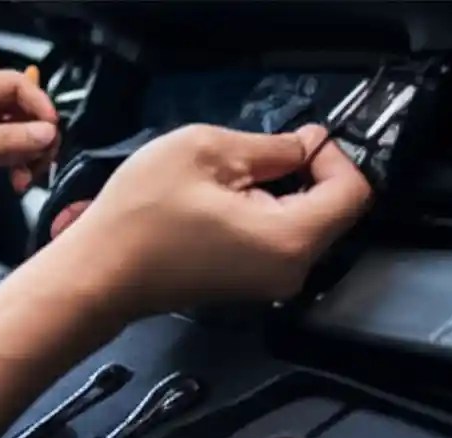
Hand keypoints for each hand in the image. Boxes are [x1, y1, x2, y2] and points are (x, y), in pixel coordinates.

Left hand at [0, 70, 58, 234]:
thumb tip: (45, 132)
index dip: (39, 104)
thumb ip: (5, 140)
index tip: (51, 129)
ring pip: (24, 136)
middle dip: (39, 134)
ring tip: (25, 176)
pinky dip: (22, 168)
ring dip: (33, 155)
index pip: (17, 85)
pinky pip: (14, 156)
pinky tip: (17, 182)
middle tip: (41, 158)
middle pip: (26, 111)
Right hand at [48, 124, 371, 317]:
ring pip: (304, 222)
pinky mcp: (251, 284)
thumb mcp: (206, 151)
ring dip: (278, 191)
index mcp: (289, 240)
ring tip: (225, 181)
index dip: (332, 155)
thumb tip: (304, 144)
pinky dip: (261, 212)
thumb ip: (270, 145)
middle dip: (304, 173)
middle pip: (332, 209)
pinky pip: (278, 239)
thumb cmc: (140, 218)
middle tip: (254, 153)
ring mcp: (271, 283)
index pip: (353, 191)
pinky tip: (219, 203)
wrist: (99, 274)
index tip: (296, 139)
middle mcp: (291, 271)